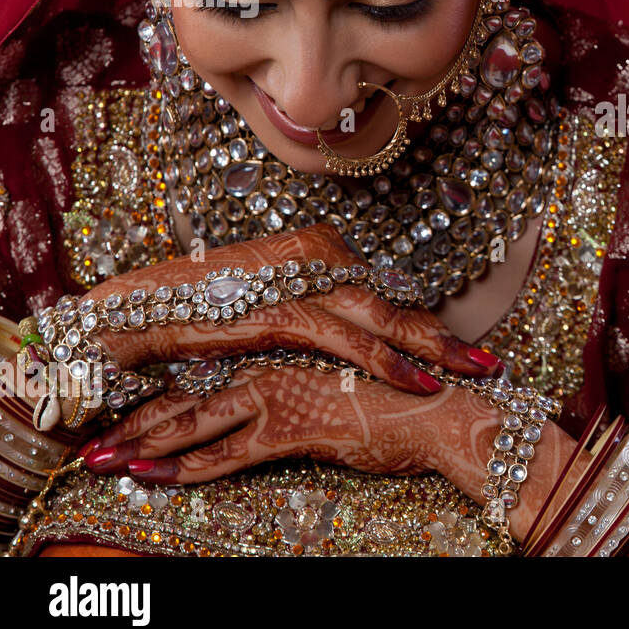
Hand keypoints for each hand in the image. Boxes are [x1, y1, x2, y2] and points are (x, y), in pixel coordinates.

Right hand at [67, 224, 499, 416]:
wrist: (138, 308)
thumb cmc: (202, 307)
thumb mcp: (271, 301)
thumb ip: (316, 310)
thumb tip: (355, 332)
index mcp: (321, 248)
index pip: (384, 292)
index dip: (422, 325)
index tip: (458, 348)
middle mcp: (320, 254)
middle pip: (394, 302)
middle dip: (444, 336)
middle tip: (490, 360)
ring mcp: (302, 278)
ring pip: (382, 318)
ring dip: (430, 350)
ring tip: (473, 371)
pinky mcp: (283, 308)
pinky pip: (345, 339)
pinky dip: (385, 361)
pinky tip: (417, 380)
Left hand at [82, 362, 452, 480]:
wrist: (439, 413)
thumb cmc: (398, 401)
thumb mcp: (343, 382)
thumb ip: (304, 379)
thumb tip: (278, 393)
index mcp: (282, 344)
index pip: (207, 367)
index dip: (159, 391)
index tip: (119, 412)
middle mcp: (274, 360)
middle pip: (190, 389)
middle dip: (134, 420)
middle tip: (94, 444)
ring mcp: (281, 389)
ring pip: (196, 416)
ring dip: (144, 443)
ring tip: (103, 461)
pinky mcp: (293, 423)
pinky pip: (228, 451)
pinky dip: (185, 467)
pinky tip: (153, 479)